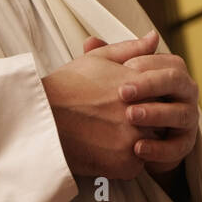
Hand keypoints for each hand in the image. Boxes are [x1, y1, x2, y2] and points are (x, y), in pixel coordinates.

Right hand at [42, 32, 160, 179]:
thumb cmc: (65, 87)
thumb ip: (132, 49)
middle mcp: (140, 112)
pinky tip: (103, 148)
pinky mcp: (126, 164)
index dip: (145, 97)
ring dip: (136, 140)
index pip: (160, 92)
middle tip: (114, 119)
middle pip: (157, 118)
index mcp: (138, 84)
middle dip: (143, 119)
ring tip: (108, 133)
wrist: (40, 122)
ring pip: (149, 142)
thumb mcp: (98, 59)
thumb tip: (154, 37)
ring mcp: (134, 139)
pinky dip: (124, 160)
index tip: (127, 100)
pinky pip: (136, 164)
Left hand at [83, 36, 199, 176]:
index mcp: (172, 70)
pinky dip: (159, 149)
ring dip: (155, 114)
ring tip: (130, 116)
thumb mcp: (112, 78)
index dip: (144, 63)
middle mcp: (185, 91)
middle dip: (150, 85)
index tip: (122, 68)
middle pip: (176, 81)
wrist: (129, 139)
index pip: (165, 61)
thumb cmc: (123, 101)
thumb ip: (101, 64)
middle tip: (122, 92)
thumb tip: (91, 41)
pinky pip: (177, 147)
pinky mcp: (184, 144)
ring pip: (179, 113)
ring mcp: (187, 117)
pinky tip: (138, 148)